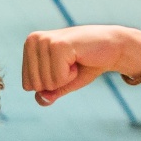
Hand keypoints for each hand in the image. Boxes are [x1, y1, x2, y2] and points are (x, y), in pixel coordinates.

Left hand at [21, 26, 140, 105]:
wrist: (113, 47)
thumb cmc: (85, 64)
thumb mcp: (62, 83)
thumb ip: (47, 93)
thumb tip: (41, 100)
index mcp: (29, 46)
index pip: (28, 85)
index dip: (50, 84)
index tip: (63, 67)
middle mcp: (33, 40)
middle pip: (36, 85)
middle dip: (57, 82)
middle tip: (71, 64)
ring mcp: (45, 41)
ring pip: (46, 83)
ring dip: (65, 78)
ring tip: (75, 60)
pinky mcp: (58, 45)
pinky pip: (58, 79)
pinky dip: (71, 75)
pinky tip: (79, 59)